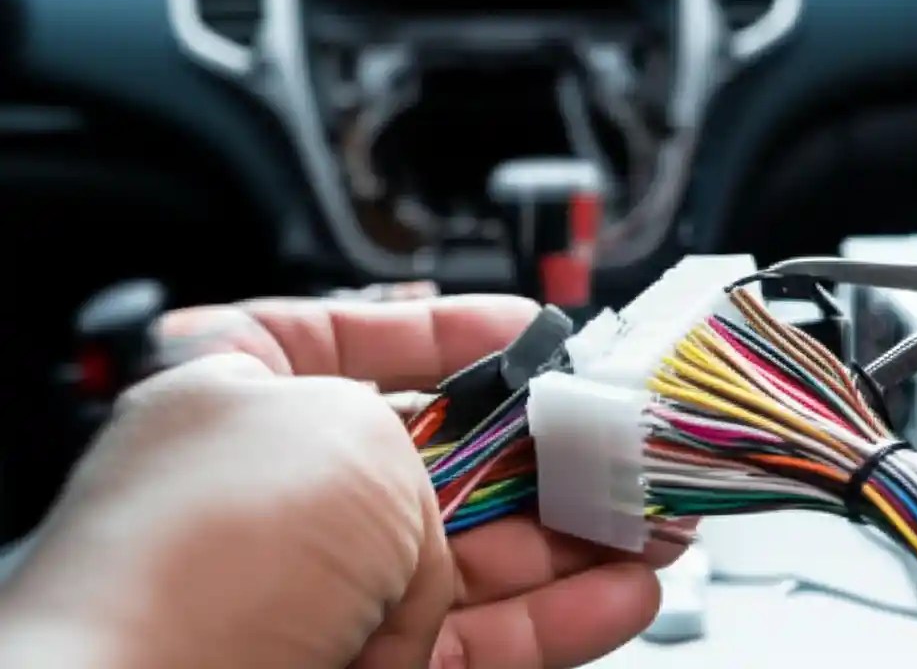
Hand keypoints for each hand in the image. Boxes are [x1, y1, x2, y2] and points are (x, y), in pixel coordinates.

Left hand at [0, 295, 676, 667]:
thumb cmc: (210, 549)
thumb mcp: (344, 430)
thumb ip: (432, 434)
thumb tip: (484, 464)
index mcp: (239, 392)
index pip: (355, 335)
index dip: (453, 329)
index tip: (535, 330)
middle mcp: (282, 489)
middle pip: (446, 453)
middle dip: (549, 446)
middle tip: (628, 440)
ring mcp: (325, 586)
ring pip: (480, 552)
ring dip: (577, 536)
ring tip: (659, 520)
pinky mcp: (368, 664)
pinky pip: (483, 632)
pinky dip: (560, 617)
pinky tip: (625, 591)